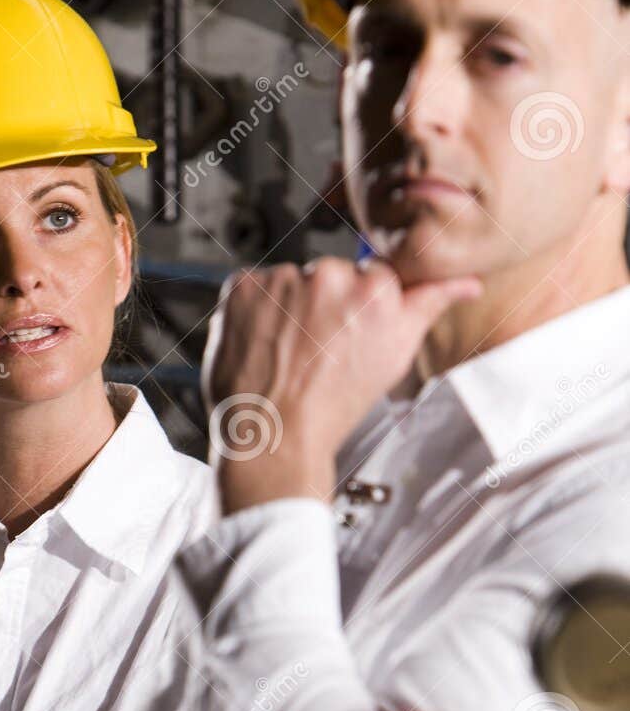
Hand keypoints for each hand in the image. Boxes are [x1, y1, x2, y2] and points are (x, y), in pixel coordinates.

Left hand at [202, 259, 482, 513]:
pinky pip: (255, 287)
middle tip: (318, 351)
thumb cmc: (336, 403)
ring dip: (290, 307)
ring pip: (292, 282)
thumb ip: (430, 306)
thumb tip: (468, 283)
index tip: (348, 338)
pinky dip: (257, 310)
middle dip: (325, 305)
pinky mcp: (243, 286)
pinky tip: (264, 344)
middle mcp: (328, 274)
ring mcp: (281, 279)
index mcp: (374, 287)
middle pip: (330, 275)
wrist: (275, 435)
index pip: (371, 276)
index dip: (358, 310)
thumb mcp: (396, 357)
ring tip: (289, 352)